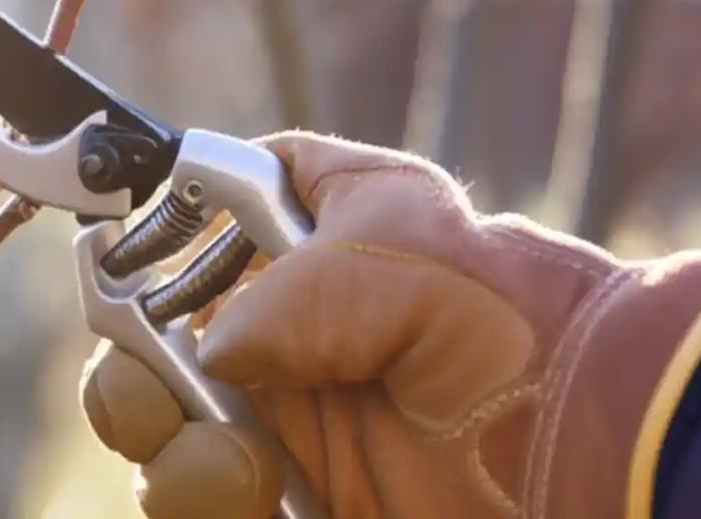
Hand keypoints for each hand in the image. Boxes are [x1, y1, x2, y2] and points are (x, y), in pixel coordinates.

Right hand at [81, 131, 700, 518]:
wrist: (576, 442)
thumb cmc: (508, 315)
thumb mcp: (401, 238)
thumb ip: (284, 283)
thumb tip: (215, 353)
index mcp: (305, 237)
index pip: (204, 210)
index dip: (158, 221)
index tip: (124, 244)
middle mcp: (280, 325)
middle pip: (145, 335)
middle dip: (129, 361)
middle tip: (159, 384)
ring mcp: (280, 413)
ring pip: (156, 426)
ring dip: (164, 439)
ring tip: (234, 457)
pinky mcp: (286, 490)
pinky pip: (194, 498)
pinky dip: (196, 497)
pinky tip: (249, 491)